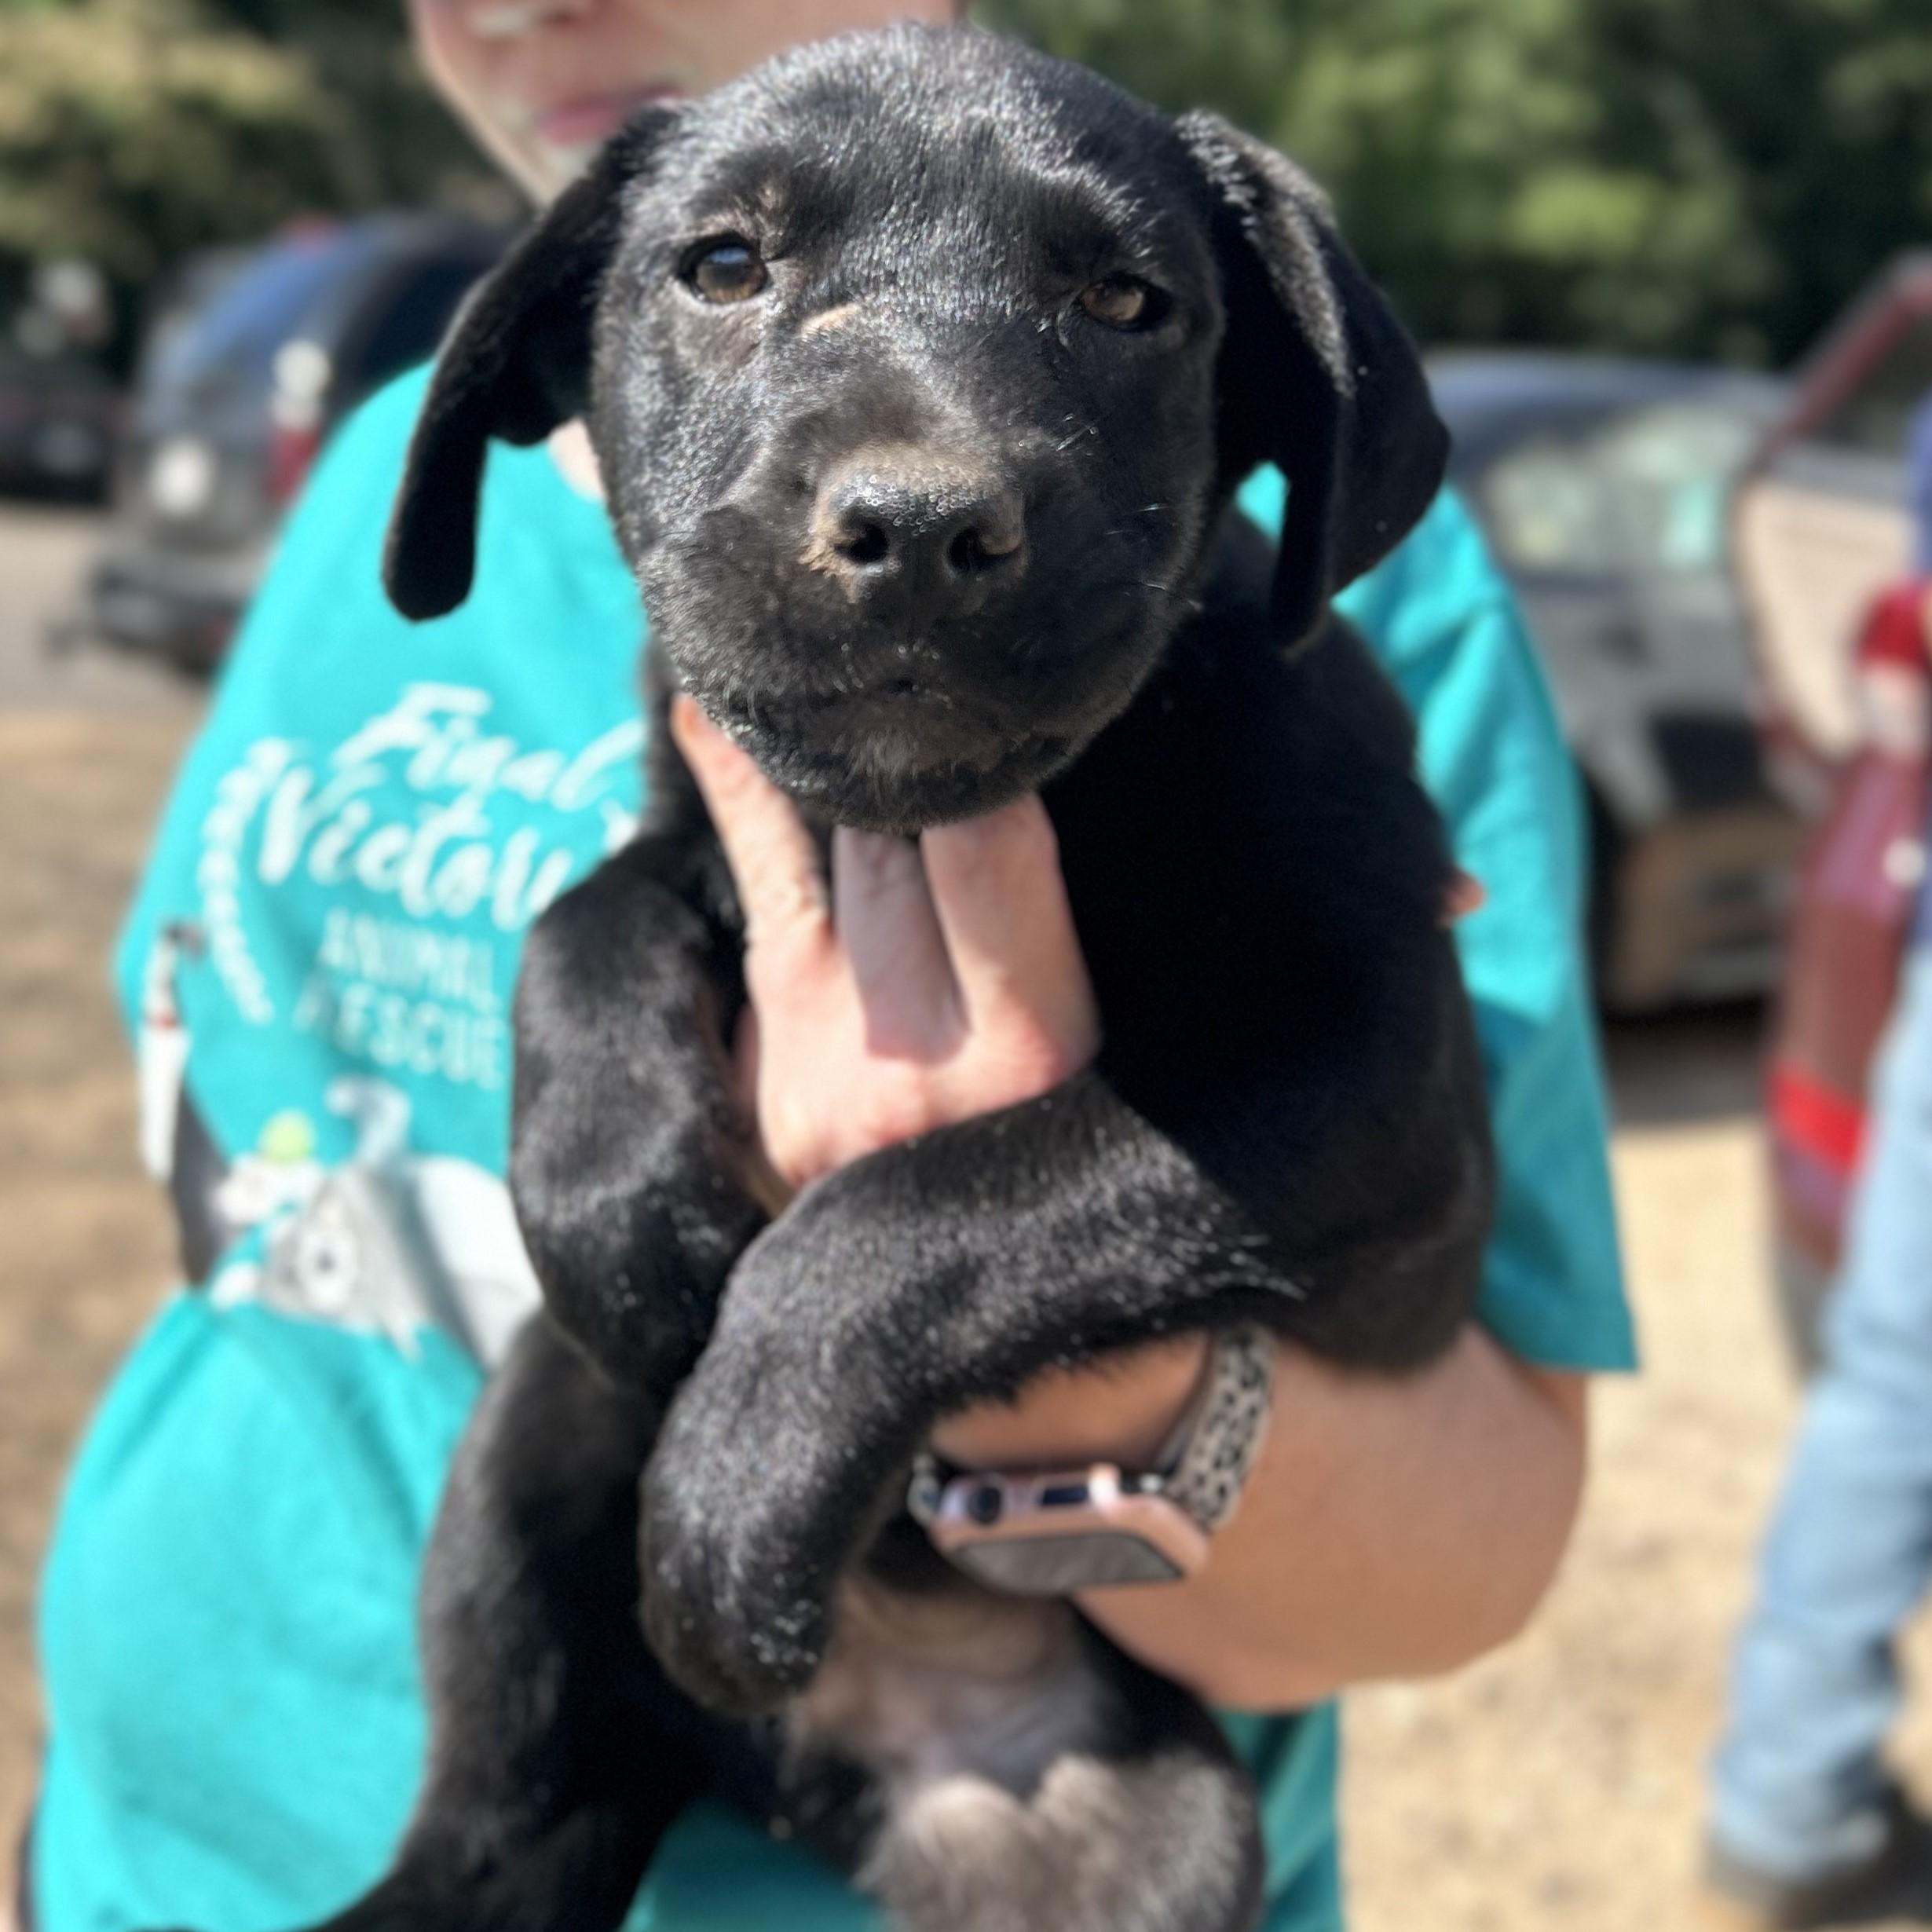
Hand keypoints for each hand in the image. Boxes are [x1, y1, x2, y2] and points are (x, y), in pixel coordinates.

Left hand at [671, 697, 1101, 1193]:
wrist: (962, 1324)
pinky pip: (762, 903)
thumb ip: (1052, 932)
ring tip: (825, 674)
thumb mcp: (1102, 1055)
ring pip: (830, 856)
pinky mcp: (767, 1080)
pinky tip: (702, 717)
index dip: (983, 760)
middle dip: (911, 763)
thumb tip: (1011, 784)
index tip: (988, 705)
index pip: (989, 842)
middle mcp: (919, 1057)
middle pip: (899, 840)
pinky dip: (740, 804)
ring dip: (836, 767)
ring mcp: (821, 1067)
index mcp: (1035, 1047)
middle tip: (918, 695)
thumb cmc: (1069, 1162)